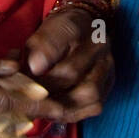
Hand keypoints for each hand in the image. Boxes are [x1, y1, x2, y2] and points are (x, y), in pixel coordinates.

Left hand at [22, 6, 113, 121]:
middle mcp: (97, 43)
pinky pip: (95, 105)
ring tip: (43, 108)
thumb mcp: (39, 35)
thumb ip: (32, 51)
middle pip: (73, 71)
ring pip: (88, 92)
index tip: (33, 68)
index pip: (64, 36)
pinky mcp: (110, 83)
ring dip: (62, 105)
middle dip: (46, 87)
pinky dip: (74, 113)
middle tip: (28, 97)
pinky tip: (57, 113)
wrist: (83, 32)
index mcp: (76, 25)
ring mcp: (107, 64)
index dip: (47, 54)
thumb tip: (29, 69)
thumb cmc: (55, 37)